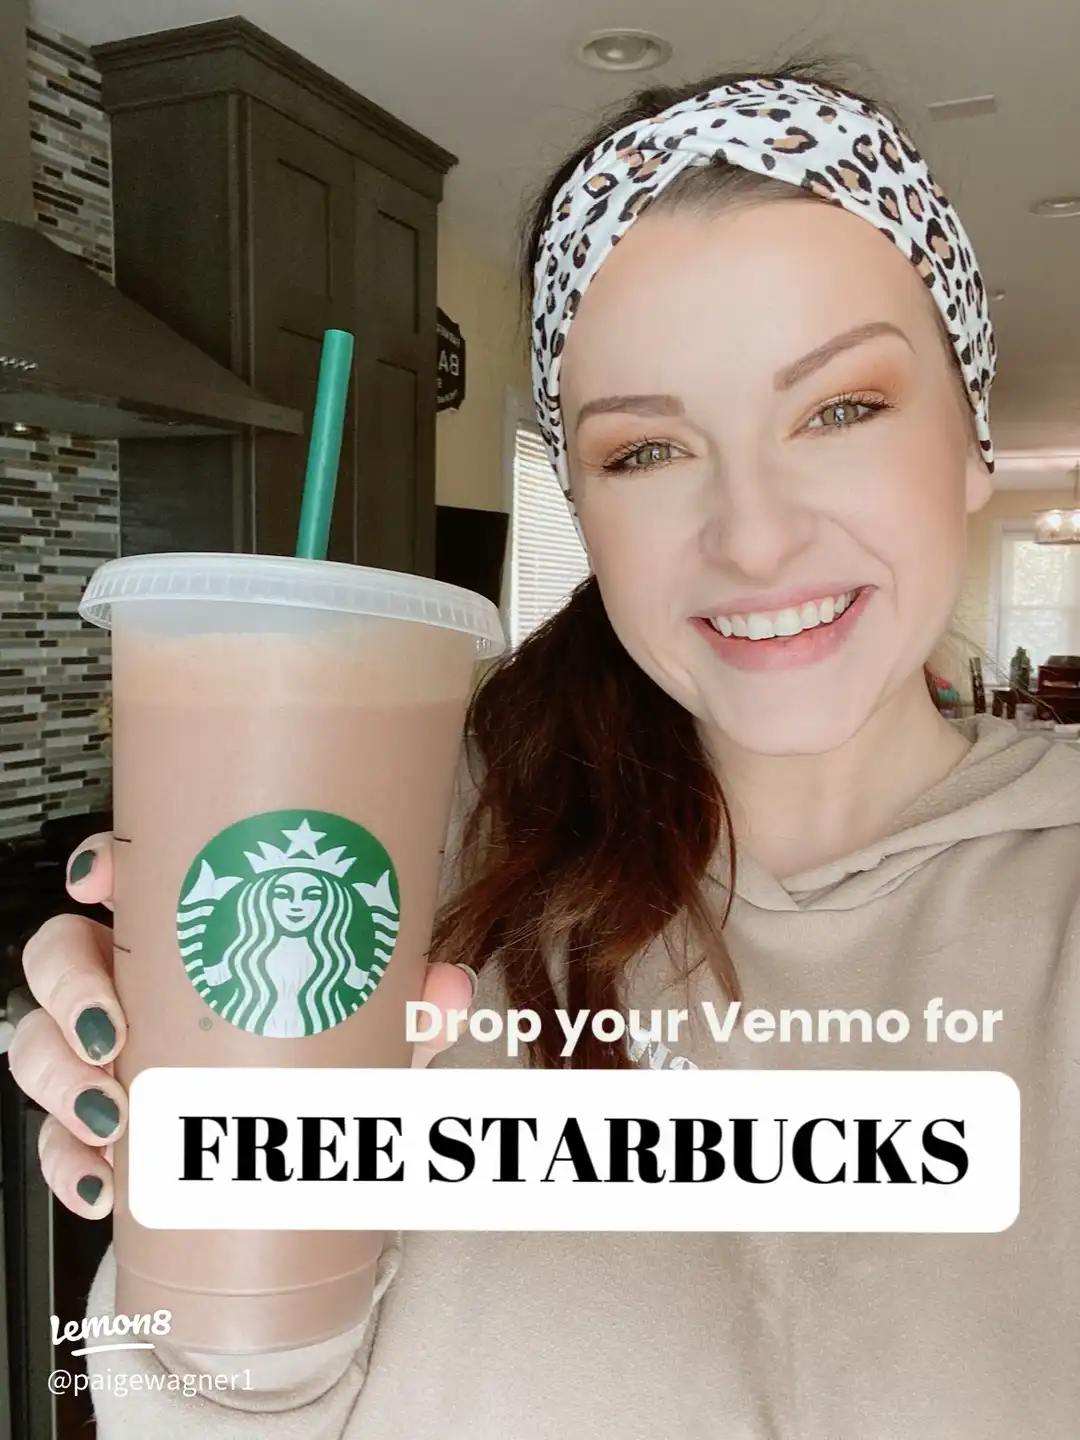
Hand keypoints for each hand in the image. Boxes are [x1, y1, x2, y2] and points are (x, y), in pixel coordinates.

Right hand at [7, 834, 476, 1218]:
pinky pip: (56, 1146)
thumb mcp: (367, 1023)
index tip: (100, 879)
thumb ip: (408, 1001)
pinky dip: (70, 1167)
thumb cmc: (318, 1052)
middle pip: (55, 961)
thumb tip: (449, 986)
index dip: (97, 867)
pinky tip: (105, 1184)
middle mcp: (126, 983)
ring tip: (117, 1121)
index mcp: (179, 933)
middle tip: (111, 1031)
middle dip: (70, 993)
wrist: (303, 1145)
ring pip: (36, 1051)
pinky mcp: (95, 1132)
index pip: (119, 878)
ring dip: (64, 1087)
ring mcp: (100, 1056)